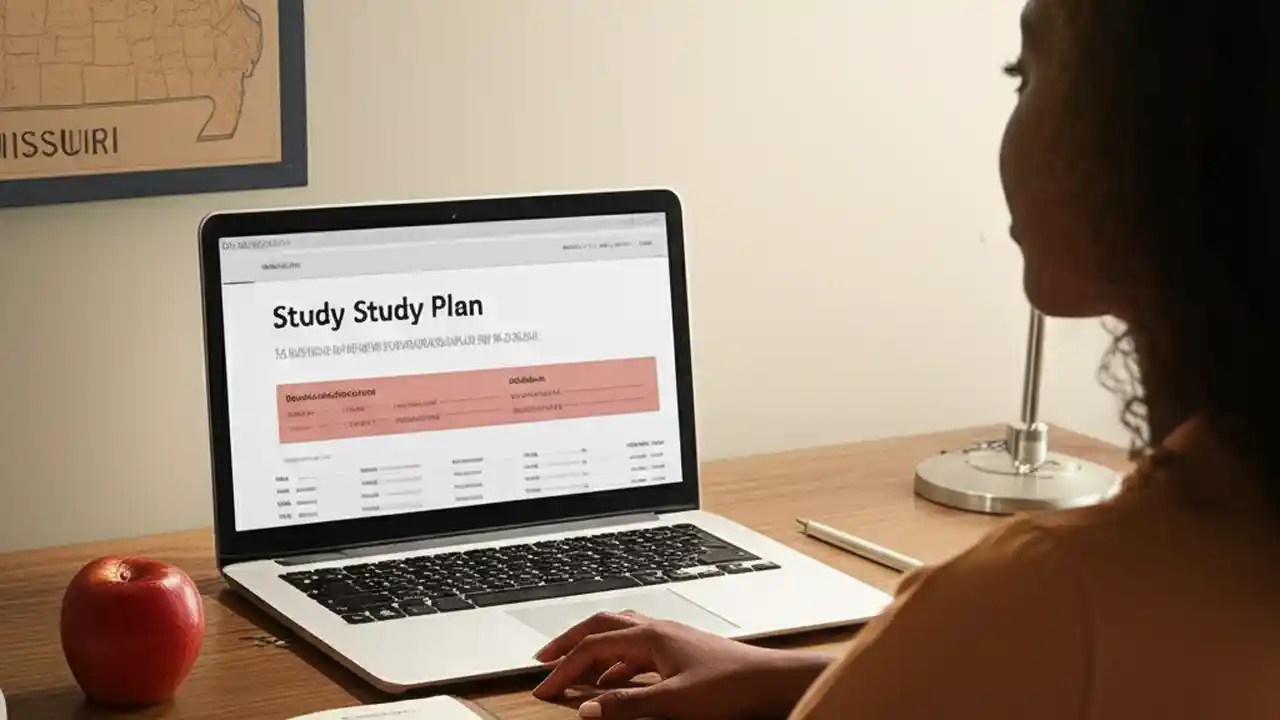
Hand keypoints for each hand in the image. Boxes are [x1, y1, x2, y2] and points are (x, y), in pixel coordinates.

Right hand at [532, 610, 830, 718]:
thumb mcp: (673, 703)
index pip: (593, 647)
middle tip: (544, 658)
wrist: (771, 681)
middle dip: (569, 641)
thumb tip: (586, 709)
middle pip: (600, 626)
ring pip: (619, 635)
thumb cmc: (730, 687)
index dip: (564, 668)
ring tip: (573, 668)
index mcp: (650, 636)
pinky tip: (615, 683)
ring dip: (592, 649)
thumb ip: (627, 706)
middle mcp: (657, 630)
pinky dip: (616, 663)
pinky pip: (636, 650)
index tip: (544, 687)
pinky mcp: (680, 652)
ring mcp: (670, 638)